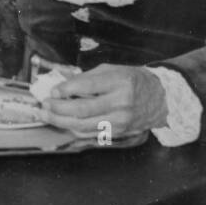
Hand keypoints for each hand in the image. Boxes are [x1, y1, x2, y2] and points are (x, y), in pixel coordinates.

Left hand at [39, 64, 167, 139]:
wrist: (161, 98)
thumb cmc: (132, 80)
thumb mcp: (111, 70)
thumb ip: (86, 78)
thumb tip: (60, 86)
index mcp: (119, 82)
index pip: (86, 87)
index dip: (65, 90)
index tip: (52, 91)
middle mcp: (121, 103)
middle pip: (81, 110)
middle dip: (57, 109)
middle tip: (44, 105)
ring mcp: (120, 120)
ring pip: (83, 126)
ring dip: (60, 121)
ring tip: (46, 115)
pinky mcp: (118, 132)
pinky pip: (90, 133)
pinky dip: (73, 129)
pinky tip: (63, 122)